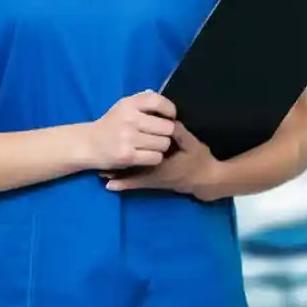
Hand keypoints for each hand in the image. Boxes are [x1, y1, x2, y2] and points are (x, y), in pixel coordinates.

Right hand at [85, 90, 176, 170]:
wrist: (88, 144)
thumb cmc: (111, 124)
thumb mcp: (123, 107)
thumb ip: (142, 100)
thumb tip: (161, 100)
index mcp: (129, 104)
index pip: (158, 101)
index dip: (170, 110)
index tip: (170, 116)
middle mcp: (129, 119)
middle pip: (167, 127)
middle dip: (167, 132)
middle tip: (160, 135)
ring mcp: (128, 138)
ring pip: (163, 143)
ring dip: (162, 146)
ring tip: (152, 145)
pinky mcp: (128, 156)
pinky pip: (156, 157)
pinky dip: (155, 157)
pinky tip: (147, 155)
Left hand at [102, 123, 222, 200]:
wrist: (205, 180)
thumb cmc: (199, 161)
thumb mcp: (193, 145)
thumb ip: (181, 133)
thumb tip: (168, 121)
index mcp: (165, 164)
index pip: (143, 160)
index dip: (127, 157)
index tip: (112, 154)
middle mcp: (156, 175)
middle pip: (133, 173)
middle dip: (118, 171)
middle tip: (100, 170)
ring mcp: (155, 180)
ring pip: (134, 179)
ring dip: (119, 177)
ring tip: (103, 176)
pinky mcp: (156, 182)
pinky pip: (137, 183)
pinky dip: (125, 183)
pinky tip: (112, 185)